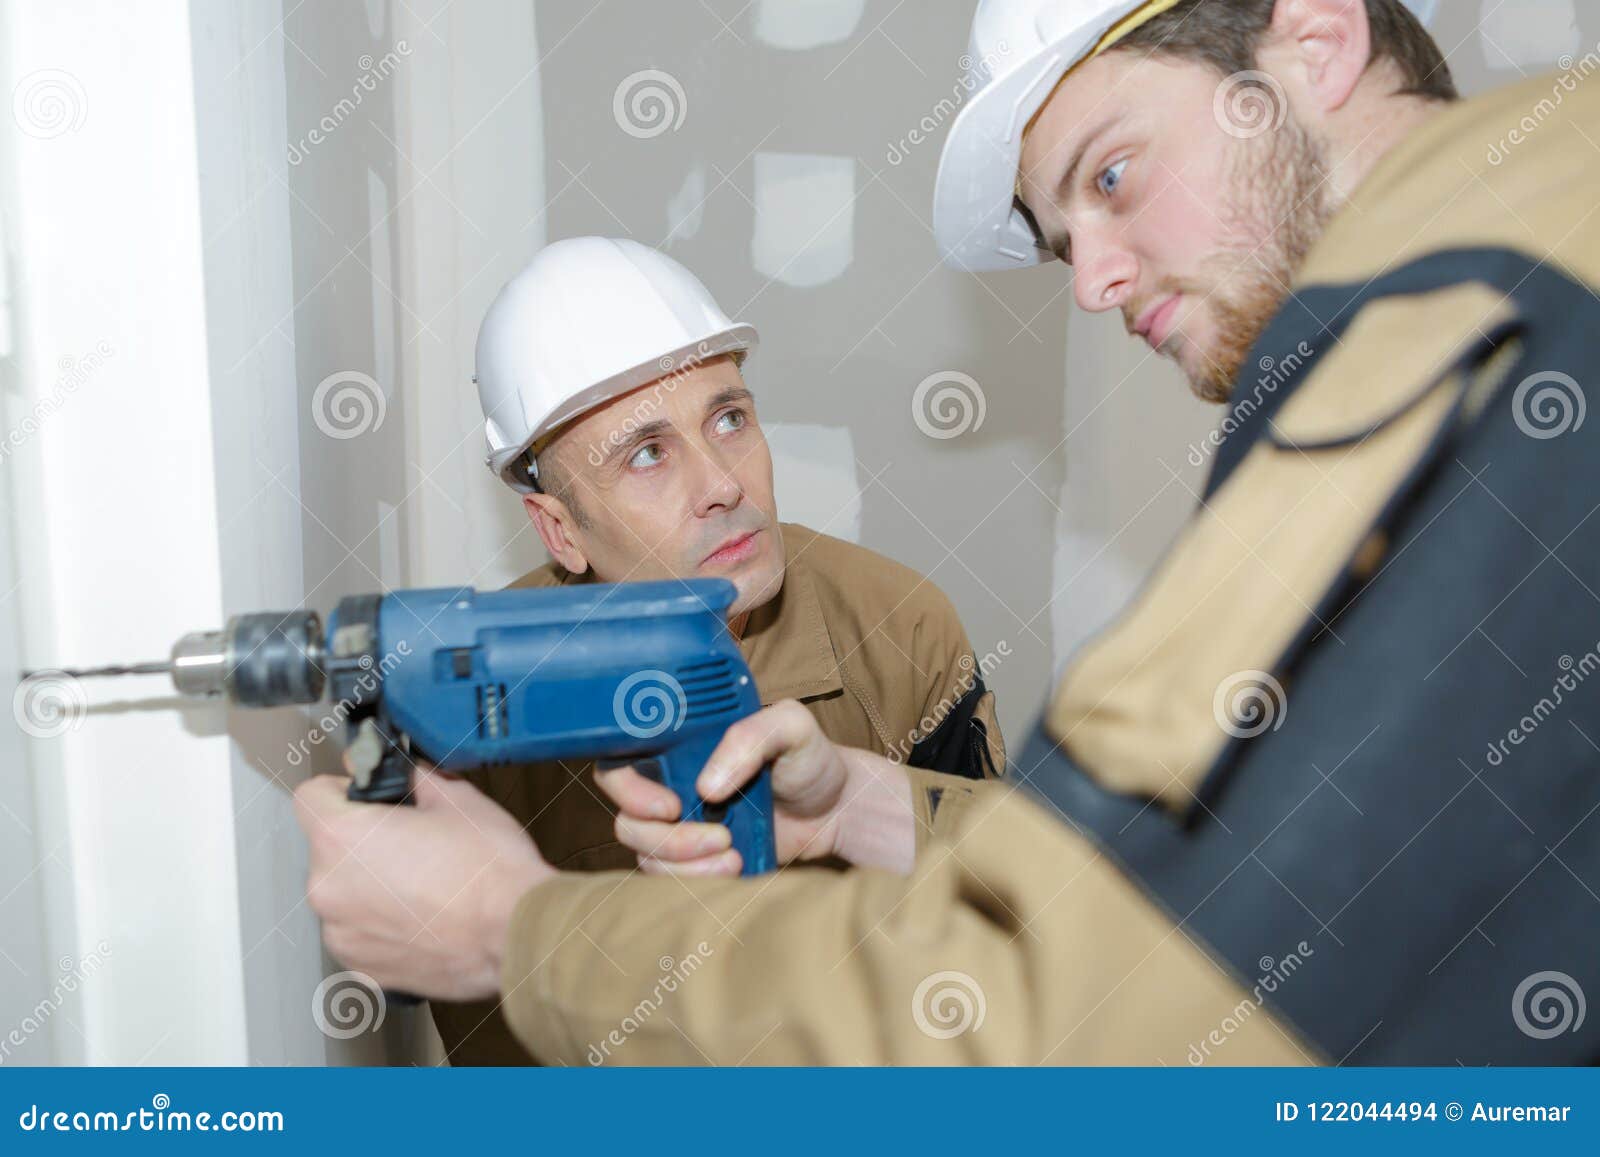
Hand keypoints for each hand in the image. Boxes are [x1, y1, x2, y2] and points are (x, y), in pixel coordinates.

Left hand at [293, 766, 553, 1000]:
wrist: (516, 935)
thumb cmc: (489, 869)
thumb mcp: (457, 799)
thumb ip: (411, 777)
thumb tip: (396, 769)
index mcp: (343, 837)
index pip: (310, 796)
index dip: (342, 790)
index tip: (373, 799)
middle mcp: (328, 887)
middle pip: (328, 848)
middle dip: (363, 842)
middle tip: (415, 843)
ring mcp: (341, 933)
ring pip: (344, 892)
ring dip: (370, 886)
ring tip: (425, 887)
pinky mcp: (361, 967)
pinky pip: (359, 932)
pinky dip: (382, 924)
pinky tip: (425, 919)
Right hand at [597, 699, 914, 875]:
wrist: (836, 808)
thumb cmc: (809, 758)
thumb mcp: (790, 727)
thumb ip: (750, 737)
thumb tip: (706, 786)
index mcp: (677, 748)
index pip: (618, 765)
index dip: (628, 790)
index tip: (670, 806)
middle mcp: (669, 787)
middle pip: (628, 821)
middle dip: (667, 838)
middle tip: (718, 835)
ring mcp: (680, 828)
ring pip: (646, 856)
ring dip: (684, 864)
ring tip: (733, 854)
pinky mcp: (696, 862)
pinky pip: (670, 881)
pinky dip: (697, 881)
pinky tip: (735, 867)